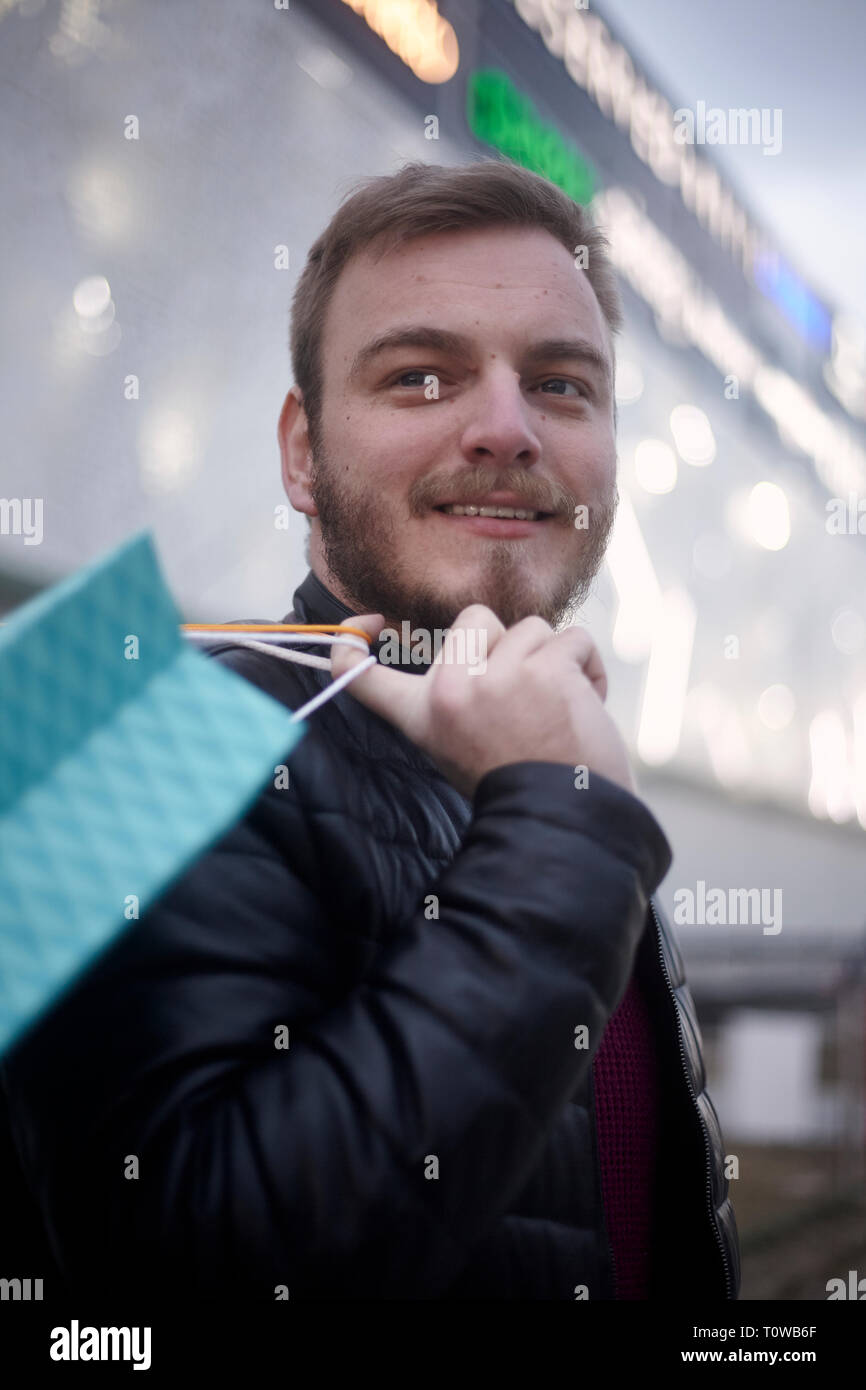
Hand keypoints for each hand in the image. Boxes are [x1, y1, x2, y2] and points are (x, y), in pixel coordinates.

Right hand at [330, 606, 636, 798]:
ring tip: (559, 705)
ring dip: (553, 658)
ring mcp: (500, 676)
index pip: (364, 678)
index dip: (351, 646)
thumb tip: (468, 650)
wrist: (563, 819)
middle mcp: (452, 690)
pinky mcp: (548, 670)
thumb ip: (453, 700)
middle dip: (506, 640)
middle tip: (520, 687)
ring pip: (532, 627)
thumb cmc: (518, 785)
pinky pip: (575, 639)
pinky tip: (588, 701)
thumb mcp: (458, 749)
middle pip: (475, 618)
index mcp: (423, 715)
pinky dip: (589, 666)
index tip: (363, 625)